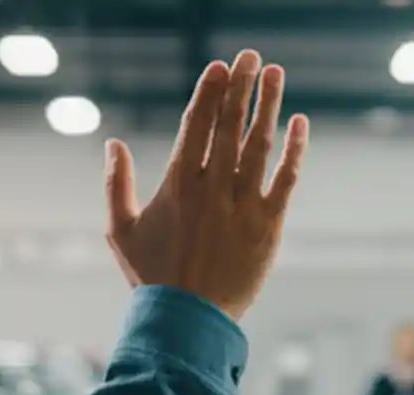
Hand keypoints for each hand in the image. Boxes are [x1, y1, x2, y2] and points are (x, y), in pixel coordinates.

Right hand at [103, 50, 309, 319]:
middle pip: (229, 125)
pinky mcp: (269, 226)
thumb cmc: (153, 278)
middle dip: (239, 86)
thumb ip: (116, 184)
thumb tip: (113, 144)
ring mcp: (243, 206)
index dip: (209, 92)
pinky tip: (300, 123)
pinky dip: (295, 150)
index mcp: (178, 185)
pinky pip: (286, 179)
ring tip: (274, 73)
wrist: (190, 321)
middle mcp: (212, 189)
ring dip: (268, 105)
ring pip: (259, 144)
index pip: (196, 125)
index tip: (219, 66)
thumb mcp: (121, 230)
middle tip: (249, 56)